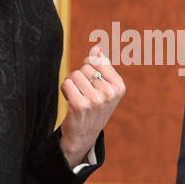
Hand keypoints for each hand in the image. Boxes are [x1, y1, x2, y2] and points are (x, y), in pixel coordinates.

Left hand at [59, 45, 124, 165]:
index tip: (92, 83)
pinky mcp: (80, 105)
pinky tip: (71, 102)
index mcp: (119, 87)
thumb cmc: (93, 108)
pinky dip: (65, 90)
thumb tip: (97, 48)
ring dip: (72, 84)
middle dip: (80, 77)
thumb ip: (102, 66)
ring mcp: (96, 100)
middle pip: (85, 68)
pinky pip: (66, 84)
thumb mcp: (104, 87)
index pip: (97, 60)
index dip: (89, 68)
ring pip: (75, 75)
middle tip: (84, 93)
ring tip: (77, 97)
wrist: (83, 135)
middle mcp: (110, 93)